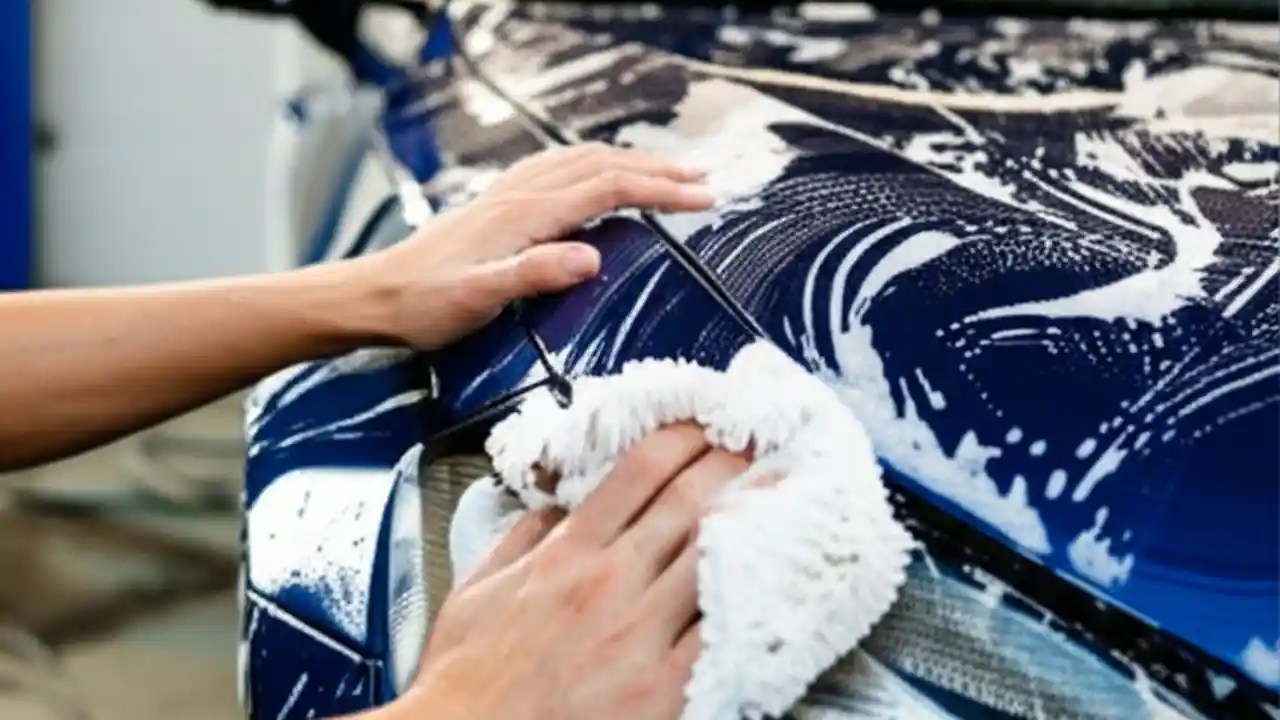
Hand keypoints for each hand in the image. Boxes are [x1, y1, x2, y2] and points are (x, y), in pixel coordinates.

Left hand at [353, 144, 711, 348]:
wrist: (374, 297)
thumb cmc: (424, 305)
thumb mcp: (478, 298)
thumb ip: (534, 274)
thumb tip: (591, 257)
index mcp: (525, 215)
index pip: (609, 188)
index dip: (661, 190)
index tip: (703, 197)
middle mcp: (519, 195)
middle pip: (602, 164)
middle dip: (657, 169)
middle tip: (702, 179)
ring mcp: (507, 194)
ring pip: (580, 160)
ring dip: (628, 161)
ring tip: (665, 172)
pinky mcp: (497, 203)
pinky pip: (556, 168)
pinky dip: (592, 164)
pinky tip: (595, 173)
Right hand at [399, 424, 749, 719]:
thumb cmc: (465, 682)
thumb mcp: (475, 591)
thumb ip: (519, 541)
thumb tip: (554, 510)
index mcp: (566, 555)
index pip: (639, 472)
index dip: (682, 437)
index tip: (705, 426)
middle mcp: (608, 582)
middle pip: (688, 500)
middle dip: (730, 462)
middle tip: (757, 442)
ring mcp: (638, 633)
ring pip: (712, 553)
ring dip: (754, 514)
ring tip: (782, 489)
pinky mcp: (661, 688)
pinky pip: (720, 631)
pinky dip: (751, 597)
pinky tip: (774, 574)